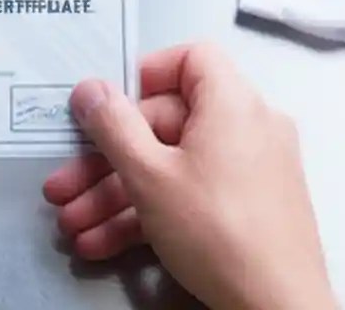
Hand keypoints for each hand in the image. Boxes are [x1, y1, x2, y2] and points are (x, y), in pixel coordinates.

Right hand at [44, 44, 335, 309]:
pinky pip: (188, 193)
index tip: (109, 104)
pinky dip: (147, 213)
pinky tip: (104, 242)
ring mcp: (249, 170)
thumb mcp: (149, 176)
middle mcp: (248, 129)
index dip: (144, 75)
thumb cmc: (224, 236)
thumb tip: (91, 90)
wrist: (276, 308)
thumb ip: (113, 126)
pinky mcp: (245, 206)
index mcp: (233, 104)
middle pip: (164, 123)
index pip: (190, 59)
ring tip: (76, 224)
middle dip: (105, 160)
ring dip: (115, 195)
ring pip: (169, 166)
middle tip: (67, 183)